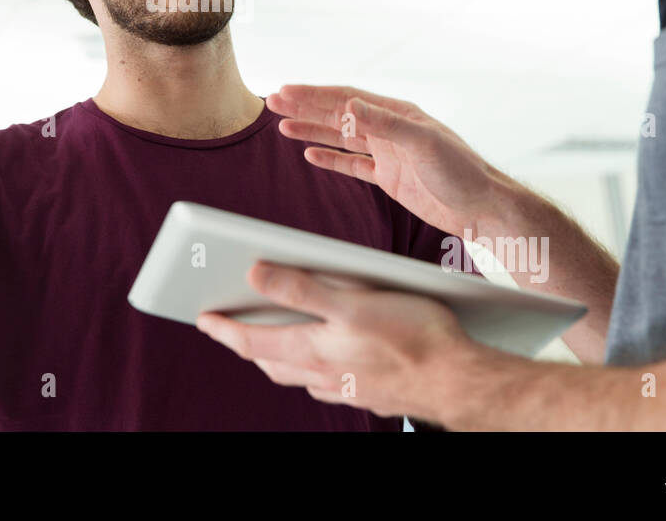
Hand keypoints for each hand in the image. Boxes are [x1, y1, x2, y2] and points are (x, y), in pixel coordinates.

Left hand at [196, 262, 473, 423]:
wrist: (462, 381)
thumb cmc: (415, 336)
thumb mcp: (355, 302)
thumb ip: (303, 289)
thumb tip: (255, 274)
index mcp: (314, 350)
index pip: (253, 341)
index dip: (224, 328)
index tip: (203, 317)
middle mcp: (324, 374)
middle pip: (271, 360)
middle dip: (246, 342)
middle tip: (229, 326)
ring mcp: (346, 388)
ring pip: (298, 373)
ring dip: (277, 356)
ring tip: (268, 338)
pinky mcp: (369, 392)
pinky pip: (326, 383)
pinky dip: (311, 368)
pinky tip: (323, 357)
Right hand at [267, 84, 509, 239]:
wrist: (483, 208)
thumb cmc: (461, 173)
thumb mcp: (422, 143)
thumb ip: (384, 123)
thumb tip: (349, 104)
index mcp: (397, 114)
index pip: (346, 98)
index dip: (313, 95)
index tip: (284, 91)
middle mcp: (390, 129)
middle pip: (338, 114)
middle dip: (304, 108)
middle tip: (272, 102)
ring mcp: (388, 153)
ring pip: (341, 137)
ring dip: (311, 130)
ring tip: (282, 127)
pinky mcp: (389, 178)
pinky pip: (353, 164)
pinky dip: (331, 158)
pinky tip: (311, 155)